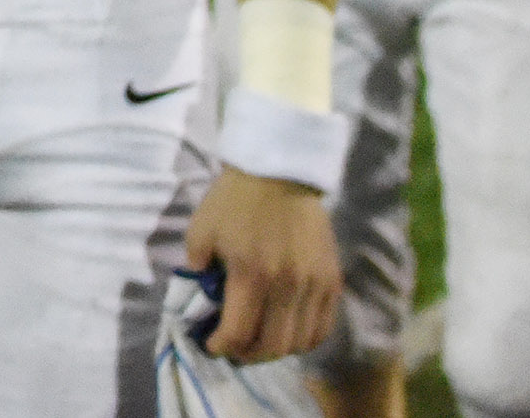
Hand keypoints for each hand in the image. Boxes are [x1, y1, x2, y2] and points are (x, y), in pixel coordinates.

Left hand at [181, 167, 337, 361]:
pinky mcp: (332, 281)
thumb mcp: (201, 232)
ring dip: (276, 352)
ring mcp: (314, 285)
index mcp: (251, 273)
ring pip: (301, 342)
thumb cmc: (233, 201)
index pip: (239, 332)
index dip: (221, 346)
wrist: (279, 173)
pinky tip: (286, 334)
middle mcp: (287, 285)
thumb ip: (198, 272)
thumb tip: (199, 305)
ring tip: (258, 344)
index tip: (210, 345)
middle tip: (233, 350)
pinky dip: (304, 340)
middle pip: (273, 345)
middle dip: (248, 355)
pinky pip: (322, 327)